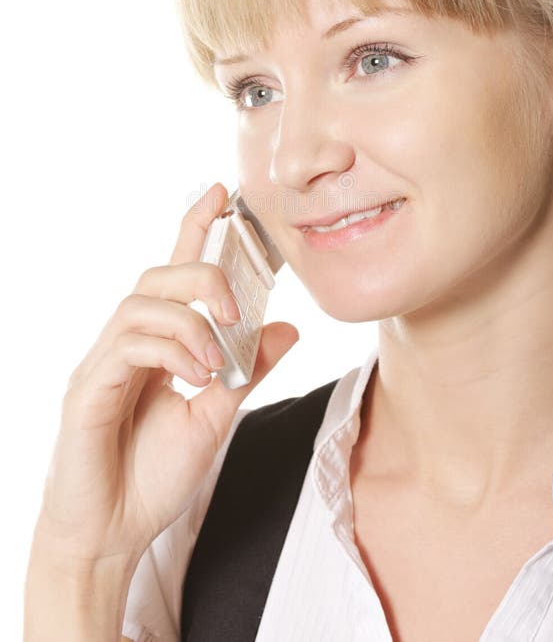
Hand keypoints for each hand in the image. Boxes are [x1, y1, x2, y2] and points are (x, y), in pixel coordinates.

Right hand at [33, 182, 298, 572]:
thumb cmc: (153, 476)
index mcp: (158, 345)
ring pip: (141, 304)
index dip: (194, 228)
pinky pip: (127, 346)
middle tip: (239, 304)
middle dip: (202, 275)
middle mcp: (126, 344)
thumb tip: (288, 328)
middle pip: (158, 277)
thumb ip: (245, 371)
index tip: (221, 192)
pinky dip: (170, 350)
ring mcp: (103, 364)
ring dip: (190, 321)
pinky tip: (194, 375)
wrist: (111, 537)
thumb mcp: (215, 418)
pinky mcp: (88, 391)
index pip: (175, 273)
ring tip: (216, 359)